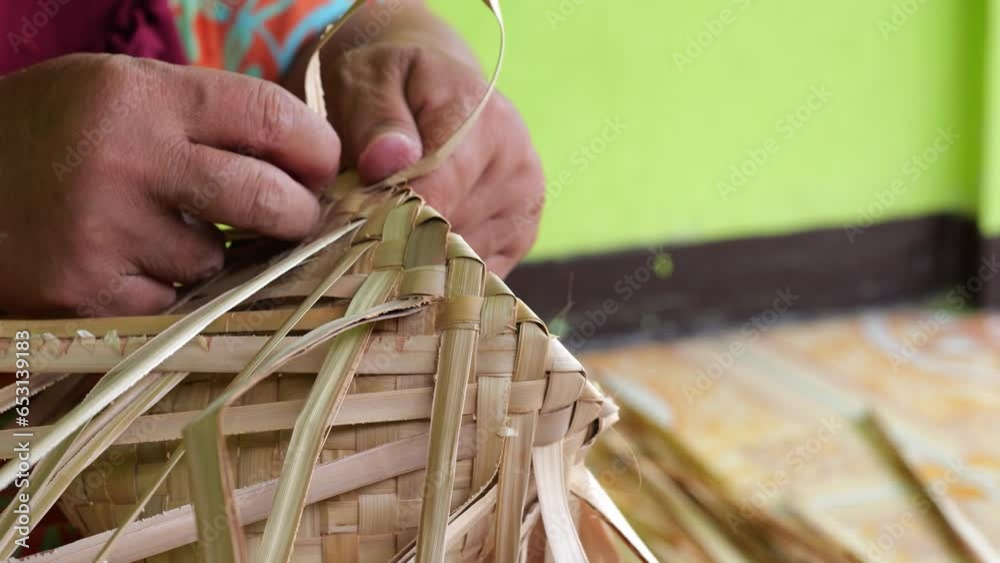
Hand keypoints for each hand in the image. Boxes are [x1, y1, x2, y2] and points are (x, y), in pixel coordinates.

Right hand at [0, 54, 340, 315]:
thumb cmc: (45, 135)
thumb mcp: (115, 93)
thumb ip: (203, 115)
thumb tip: (303, 157)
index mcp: (139, 97)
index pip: (270, 115)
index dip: (315, 146)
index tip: (323, 166)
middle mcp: (126, 161)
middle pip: (269, 199)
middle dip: (299, 214)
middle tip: (296, 216)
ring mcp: (105, 233)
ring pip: (217, 260)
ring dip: (206, 254)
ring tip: (152, 229)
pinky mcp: (87, 295)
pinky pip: (170, 300)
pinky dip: (160, 286)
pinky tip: (118, 261)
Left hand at [311, 40, 543, 276]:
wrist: (433, 86)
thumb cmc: (392, 82)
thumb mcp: (368, 80)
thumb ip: (374, 119)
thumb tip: (387, 160)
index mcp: (483, 121)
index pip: (435, 197)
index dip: (385, 225)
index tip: (346, 232)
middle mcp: (516, 165)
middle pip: (447, 237)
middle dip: (394, 245)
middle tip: (354, 234)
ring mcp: (524, 205)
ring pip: (459, 264)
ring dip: (415, 264)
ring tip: (382, 235)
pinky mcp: (521, 235)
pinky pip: (475, 277)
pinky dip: (439, 275)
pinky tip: (412, 254)